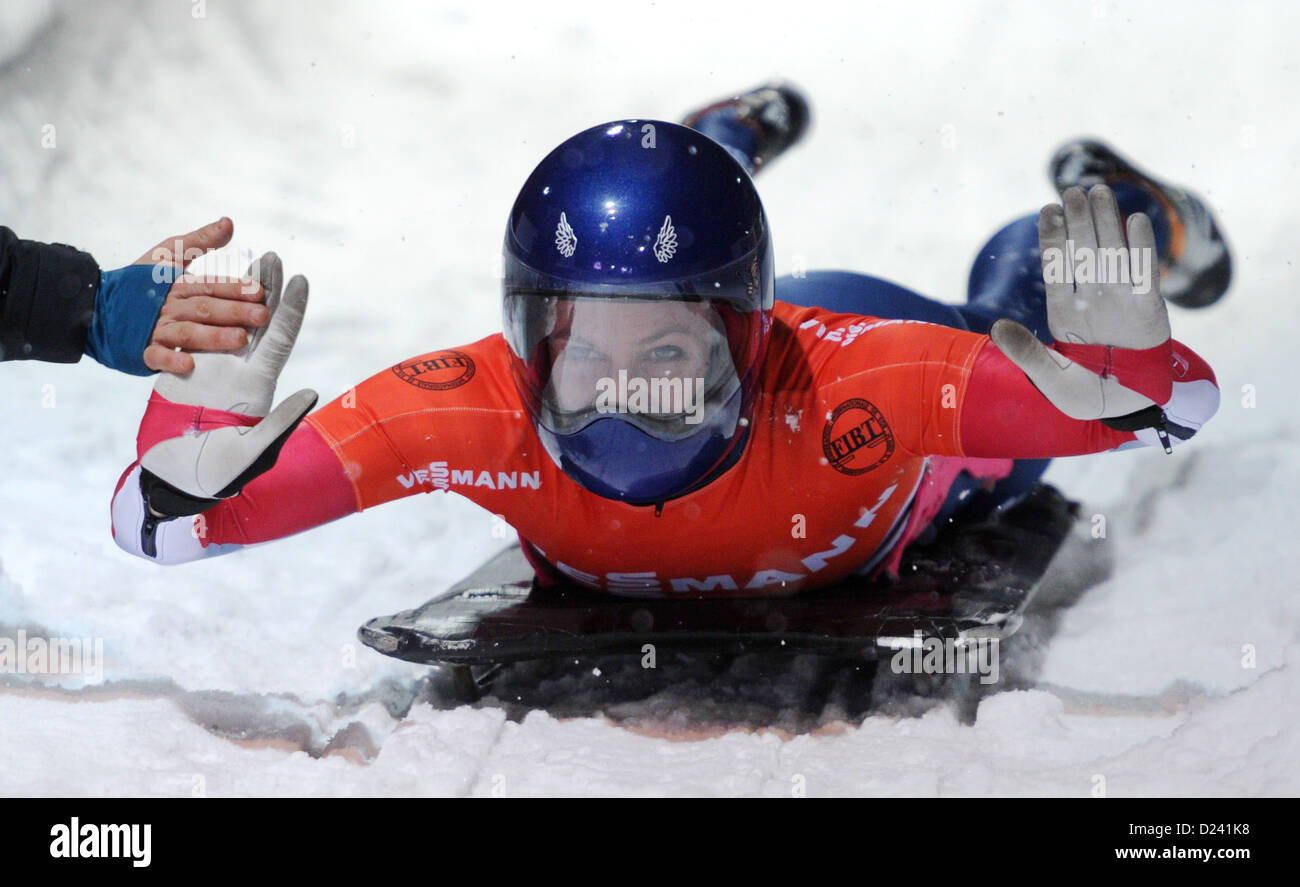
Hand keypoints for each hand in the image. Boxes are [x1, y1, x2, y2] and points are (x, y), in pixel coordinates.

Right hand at [136, 217, 269, 372]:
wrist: (95, 307)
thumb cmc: (139, 283)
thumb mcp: (167, 256)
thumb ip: (199, 241)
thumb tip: (229, 222)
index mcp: (176, 284)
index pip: (209, 285)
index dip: (234, 288)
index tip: (260, 292)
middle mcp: (168, 306)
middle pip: (203, 308)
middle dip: (233, 312)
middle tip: (262, 316)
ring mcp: (154, 329)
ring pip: (186, 332)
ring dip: (213, 337)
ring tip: (240, 339)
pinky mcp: (141, 350)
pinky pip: (155, 356)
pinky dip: (170, 361)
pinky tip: (189, 365)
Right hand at [139, 252, 317, 515]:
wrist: (175, 480)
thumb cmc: (218, 474)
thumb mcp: (256, 450)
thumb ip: (282, 422)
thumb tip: (311, 393)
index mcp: (259, 386)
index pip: (279, 340)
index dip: (290, 309)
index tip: (300, 278)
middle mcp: (240, 372)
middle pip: (257, 322)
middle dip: (265, 288)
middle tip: (272, 256)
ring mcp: (212, 369)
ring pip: (228, 321)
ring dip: (236, 292)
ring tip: (248, 262)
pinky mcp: (184, 370)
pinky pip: (193, 332)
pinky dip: (199, 308)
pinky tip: (204, 285)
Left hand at [990, 184, 1172, 420]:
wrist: (1125, 405)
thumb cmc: (1082, 393)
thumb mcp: (1049, 376)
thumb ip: (1026, 352)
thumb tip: (997, 328)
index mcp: (1064, 312)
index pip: (1057, 267)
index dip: (1052, 239)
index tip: (1047, 210)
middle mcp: (1091, 299)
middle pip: (1083, 252)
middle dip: (1077, 222)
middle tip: (1071, 191)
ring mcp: (1120, 300)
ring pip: (1112, 253)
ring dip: (1106, 223)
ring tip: (1098, 191)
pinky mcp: (1149, 308)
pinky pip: (1144, 273)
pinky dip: (1141, 247)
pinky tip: (1135, 220)